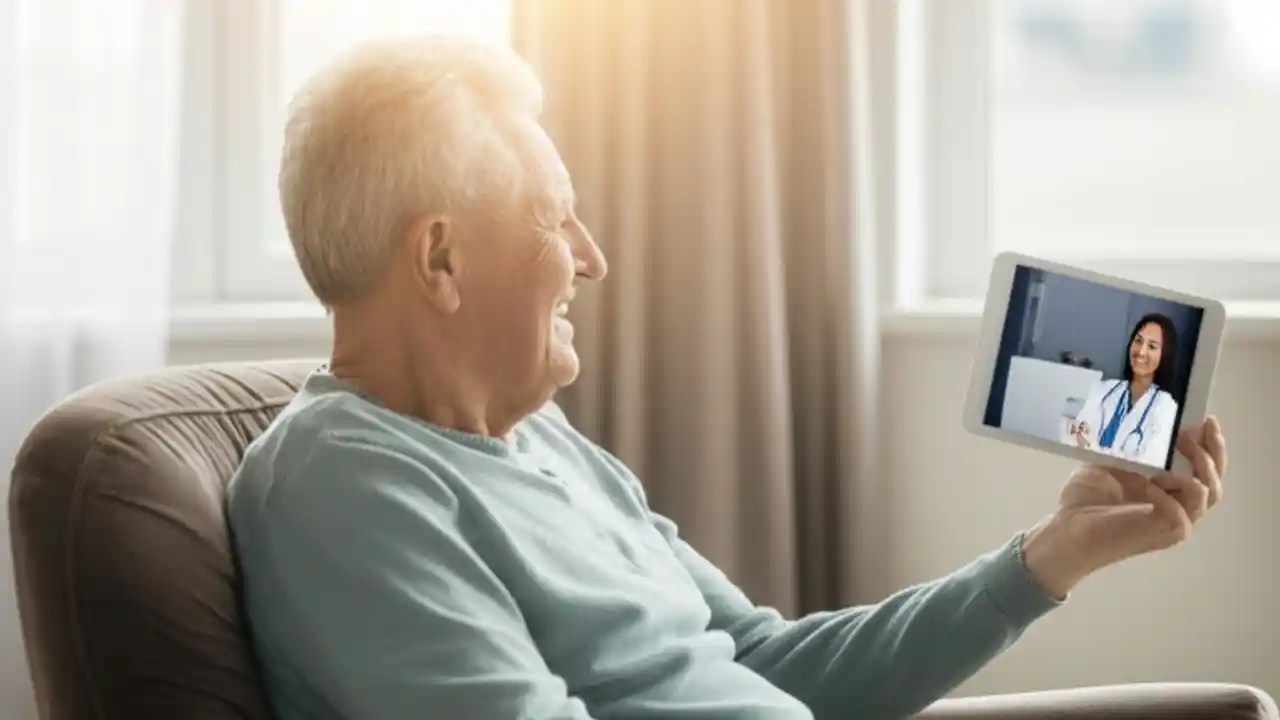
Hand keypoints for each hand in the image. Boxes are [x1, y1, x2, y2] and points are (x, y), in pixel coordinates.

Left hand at [1021, 416, 1226, 598]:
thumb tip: (1143, 422)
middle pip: (1215, 482)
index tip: (1207, 419)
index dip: (1209, 446)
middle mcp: (1177, 509)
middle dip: (1213, 452)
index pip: (1201, 471)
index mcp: (1166, 493)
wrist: (1066, 531)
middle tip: (1205, 427)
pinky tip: (1146, 483)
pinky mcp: (1168, 533)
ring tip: (1179, 446)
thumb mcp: (1108, 465)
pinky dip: (1166, 492)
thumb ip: (1130, 451)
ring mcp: (1176, 522)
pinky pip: (1181, 510)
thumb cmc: (1083, 503)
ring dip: (1197, 467)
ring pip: (1209, 494)